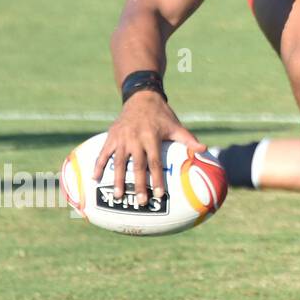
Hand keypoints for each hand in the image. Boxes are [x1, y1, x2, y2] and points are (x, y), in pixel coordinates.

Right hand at [94, 91, 201, 205]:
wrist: (141, 98)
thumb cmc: (162, 115)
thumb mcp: (176, 126)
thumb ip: (189, 140)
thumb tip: (205, 150)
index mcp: (152, 137)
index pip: (155, 162)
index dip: (156, 179)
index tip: (159, 194)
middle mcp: (135, 139)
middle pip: (137, 166)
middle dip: (138, 185)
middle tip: (141, 202)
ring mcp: (121, 138)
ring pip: (118, 162)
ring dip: (117, 180)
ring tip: (118, 196)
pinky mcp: (111, 137)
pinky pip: (103, 153)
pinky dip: (98, 166)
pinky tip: (94, 179)